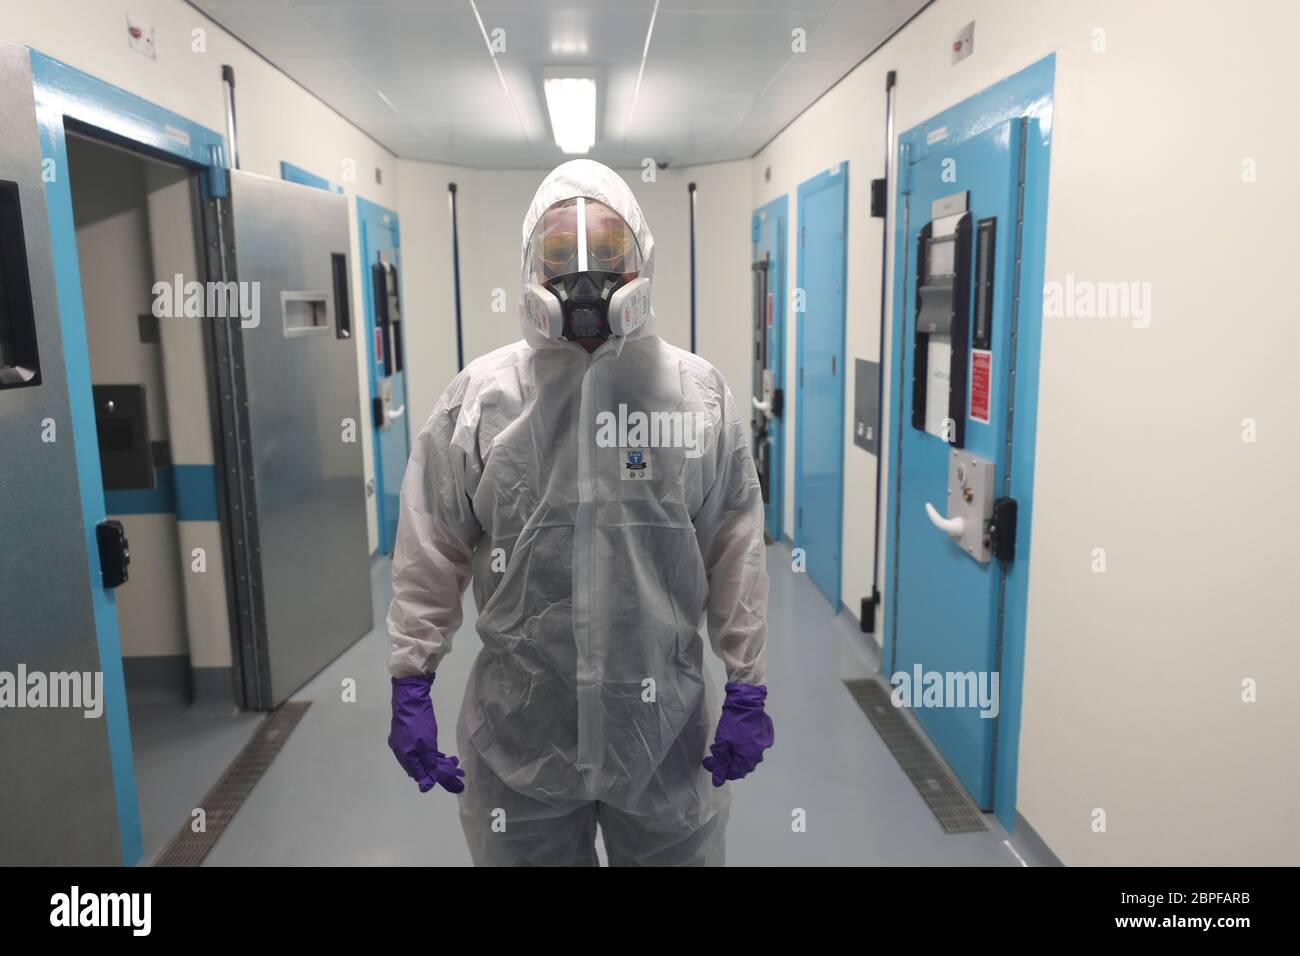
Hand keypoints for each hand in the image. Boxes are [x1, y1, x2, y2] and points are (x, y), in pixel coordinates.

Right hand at [388, 674, 464, 793]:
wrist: (410, 697)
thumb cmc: (419, 722)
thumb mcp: (427, 744)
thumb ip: (429, 763)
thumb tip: (428, 783)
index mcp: (404, 756)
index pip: (419, 774)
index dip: (434, 779)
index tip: (451, 782)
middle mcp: (401, 751)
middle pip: (420, 766)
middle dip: (437, 770)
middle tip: (456, 770)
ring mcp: (404, 742)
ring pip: (420, 757)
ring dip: (435, 761)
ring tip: (452, 762)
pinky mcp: (408, 733)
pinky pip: (419, 749)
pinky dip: (429, 753)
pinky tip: (440, 754)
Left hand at [702, 682, 773, 786]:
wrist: (746, 700)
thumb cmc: (733, 722)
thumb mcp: (722, 742)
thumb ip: (721, 762)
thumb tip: (718, 781)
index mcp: (749, 758)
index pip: (734, 773)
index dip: (720, 769)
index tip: (709, 763)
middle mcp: (760, 754)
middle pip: (743, 765)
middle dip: (729, 761)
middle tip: (717, 753)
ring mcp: (765, 743)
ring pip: (749, 754)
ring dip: (737, 752)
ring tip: (727, 744)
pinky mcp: (766, 734)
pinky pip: (755, 745)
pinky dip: (745, 744)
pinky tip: (739, 737)